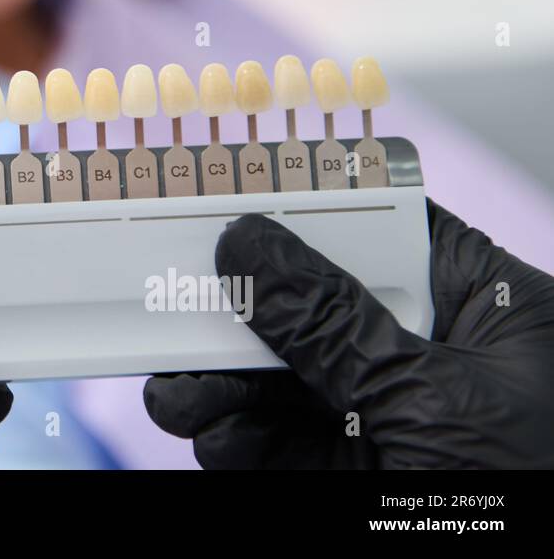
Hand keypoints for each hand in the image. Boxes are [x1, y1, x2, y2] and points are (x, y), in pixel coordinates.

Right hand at [143, 199, 553, 467]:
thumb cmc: (541, 484)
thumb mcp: (434, 401)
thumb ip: (335, 327)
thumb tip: (251, 248)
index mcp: (481, 308)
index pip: (378, 231)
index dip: (299, 214)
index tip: (224, 207)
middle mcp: (430, 354)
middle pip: (308, 308)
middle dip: (235, 318)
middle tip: (173, 316)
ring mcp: (388, 417)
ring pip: (280, 380)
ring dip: (220, 385)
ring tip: (181, 396)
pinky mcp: (354, 471)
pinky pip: (278, 442)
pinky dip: (237, 440)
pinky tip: (216, 437)